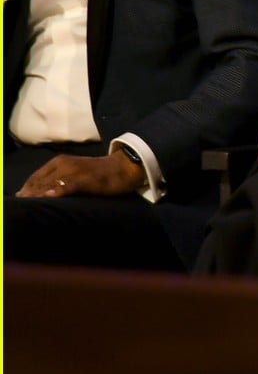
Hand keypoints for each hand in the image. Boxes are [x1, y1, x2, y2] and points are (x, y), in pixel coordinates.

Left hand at [16, 151, 144, 197]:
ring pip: (49, 184)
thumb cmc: (99, 172)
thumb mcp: (75, 173)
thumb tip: (39, 195)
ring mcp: (75, 171)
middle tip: (17, 210)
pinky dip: (57, 191)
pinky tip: (48, 197)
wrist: (125, 166)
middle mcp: (64, 164)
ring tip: (26, 206)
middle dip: (27, 195)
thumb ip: (58, 180)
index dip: (24, 191)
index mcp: (59, 162)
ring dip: (36, 195)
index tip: (16, 204)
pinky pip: (67, 186)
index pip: (34, 178)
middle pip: (38, 182)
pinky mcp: (86, 179)